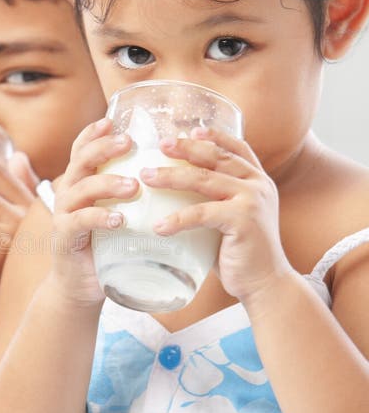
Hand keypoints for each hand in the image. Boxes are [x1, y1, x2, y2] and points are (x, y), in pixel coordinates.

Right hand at [51, 118, 139, 306]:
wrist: (81, 286)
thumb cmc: (106, 245)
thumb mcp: (117, 213)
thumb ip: (132, 194)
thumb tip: (170, 173)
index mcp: (81, 182)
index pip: (81, 149)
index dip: (93, 133)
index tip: (112, 120)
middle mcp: (68, 193)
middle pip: (81, 160)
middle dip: (104, 147)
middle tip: (129, 143)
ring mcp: (64, 214)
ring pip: (82, 188)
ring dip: (108, 183)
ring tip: (134, 186)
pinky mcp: (65, 238)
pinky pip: (80, 222)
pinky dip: (99, 217)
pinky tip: (119, 219)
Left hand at [143, 127, 291, 306]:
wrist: (265, 283)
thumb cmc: (243, 253)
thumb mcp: (234, 219)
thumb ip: (217, 202)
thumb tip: (177, 194)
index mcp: (258, 180)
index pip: (237, 148)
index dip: (214, 136)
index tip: (189, 130)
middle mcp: (258, 184)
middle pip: (215, 157)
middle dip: (185, 149)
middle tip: (160, 146)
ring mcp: (252, 201)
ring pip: (204, 180)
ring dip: (172, 177)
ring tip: (147, 178)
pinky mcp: (243, 221)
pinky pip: (202, 214)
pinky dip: (177, 219)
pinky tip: (158, 226)